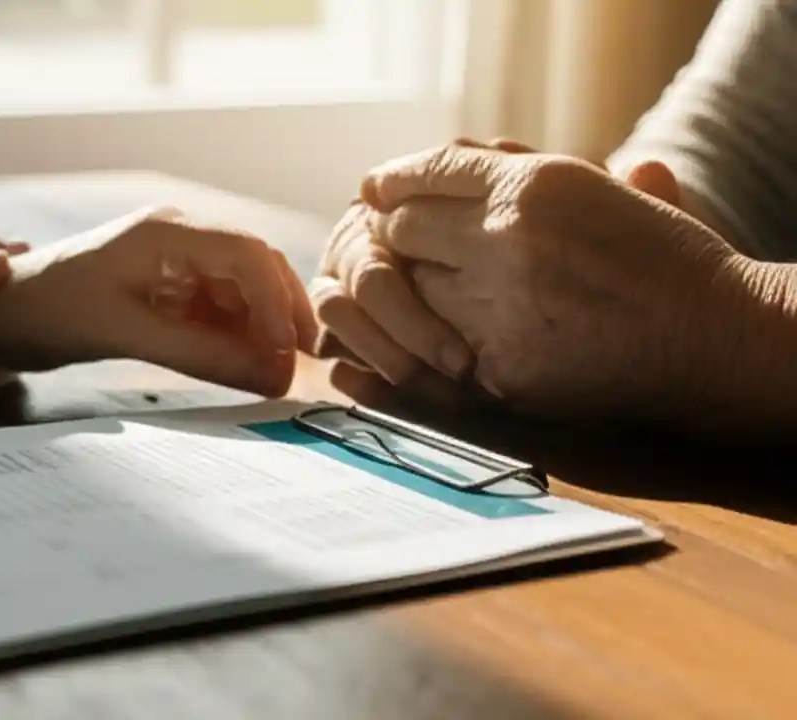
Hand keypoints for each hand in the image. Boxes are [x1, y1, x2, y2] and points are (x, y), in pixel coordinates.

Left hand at [0, 208, 318, 396]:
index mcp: (167, 232)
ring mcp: (174, 265)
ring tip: (272, 377)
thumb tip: (272, 379)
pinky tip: (243, 368)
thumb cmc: (48, 312)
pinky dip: (236, 339)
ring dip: (261, 332)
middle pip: (255, 268)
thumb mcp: (125, 335)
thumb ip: (201, 355)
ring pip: (241, 294)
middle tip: (297, 368)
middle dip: (282, 315)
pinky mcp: (166, 292)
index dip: (278, 303)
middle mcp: (178, 240)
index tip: (286, 354)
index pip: (248, 254)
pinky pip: (217, 312)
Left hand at [337, 142, 762, 419]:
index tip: (376, 192)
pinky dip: (438, 345)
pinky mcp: (500, 370)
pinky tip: (452, 340)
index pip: (428, 171)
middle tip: (401, 249)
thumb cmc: (657, 256)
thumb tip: (439, 161)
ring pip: (411, 292)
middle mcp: (508, 237)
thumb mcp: (592, 187)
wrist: (711, 336)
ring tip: (437, 295)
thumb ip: (514, 171)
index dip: (393, 182)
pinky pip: (438, 351)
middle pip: (402, 229)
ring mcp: (500, 307)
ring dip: (416, 293)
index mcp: (533, 183)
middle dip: (397, 238)